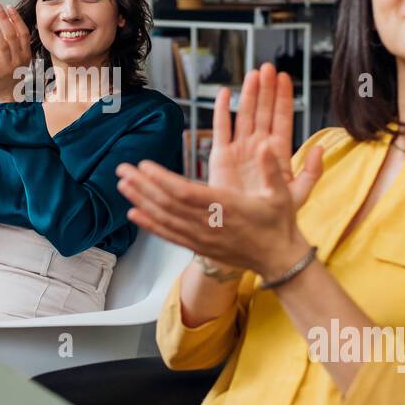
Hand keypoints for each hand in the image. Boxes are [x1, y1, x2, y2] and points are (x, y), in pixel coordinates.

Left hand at [0, 2, 31, 101]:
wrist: (9, 99)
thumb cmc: (13, 78)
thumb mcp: (22, 61)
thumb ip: (19, 45)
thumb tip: (13, 23)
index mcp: (26, 55)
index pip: (23, 33)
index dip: (16, 19)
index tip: (9, 7)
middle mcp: (19, 59)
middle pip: (12, 35)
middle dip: (5, 18)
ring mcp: (8, 67)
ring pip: (3, 44)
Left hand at [117, 143, 319, 278]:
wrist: (278, 260)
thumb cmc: (278, 225)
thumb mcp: (281, 193)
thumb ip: (270, 168)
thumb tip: (266, 144)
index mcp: (227, 207)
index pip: (186, 193)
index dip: (162, 180)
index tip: (145, 166)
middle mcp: (209, 224)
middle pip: (168, 204)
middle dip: (143, 185)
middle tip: (123, 169)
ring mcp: (202, 238)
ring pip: (164, 219)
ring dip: (141, 201)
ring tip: (123, 186)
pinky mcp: (199, 247)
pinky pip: (169, 236)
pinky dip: (149, 225)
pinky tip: (134, 215)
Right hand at [208, 63, 315, 205]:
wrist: (248, 232)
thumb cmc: (274, 217)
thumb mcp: (299, 194)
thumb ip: (313, 171)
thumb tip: (320, 148)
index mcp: (278, 153)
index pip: (281, 119)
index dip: (283, 98)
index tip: (284, 78)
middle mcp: (258, 147)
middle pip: (263, 111)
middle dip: (266, 89)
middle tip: (268, 68)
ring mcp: (240, 150)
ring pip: (244, 115)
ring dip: (247, 95)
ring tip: (252, 75)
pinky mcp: (221, 157)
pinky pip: (221, 129)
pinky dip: (221, 111)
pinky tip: (224, 94)